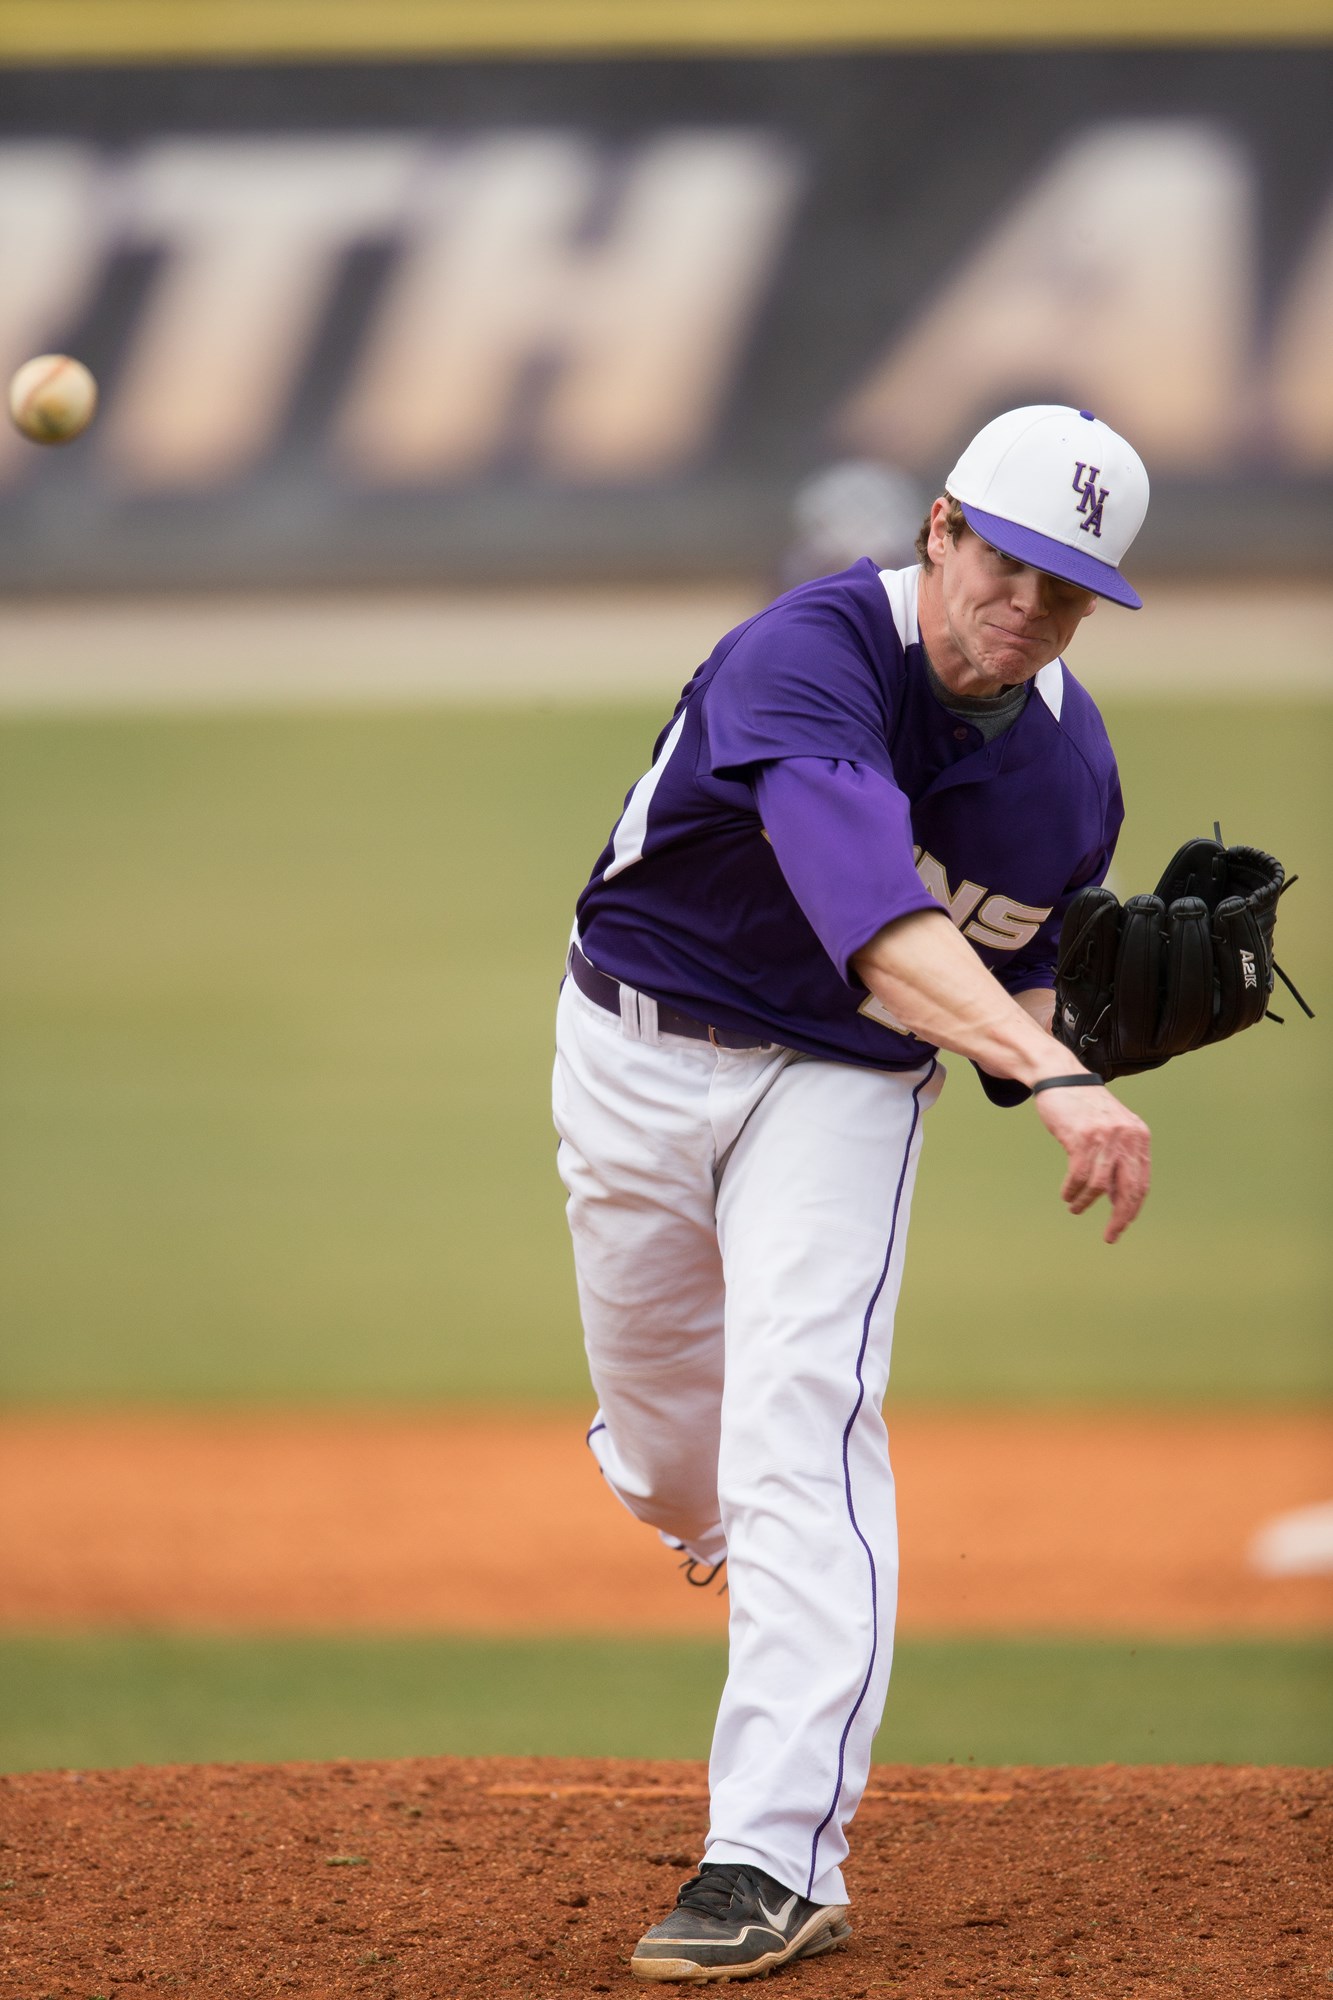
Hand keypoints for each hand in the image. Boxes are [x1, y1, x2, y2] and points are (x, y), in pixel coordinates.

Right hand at [1033, 1083, 1150, 1244]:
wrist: (1060, 1077)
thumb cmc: (1084, 1108)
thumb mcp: (1111, 1131)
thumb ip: (1119, 1161)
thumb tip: (1117, 1200)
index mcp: (1138, 1136)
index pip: (1142, 1183)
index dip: (1131, 1209)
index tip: (1120, 1226)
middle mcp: (1127, 1136)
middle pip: (1129, 1189)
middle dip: (1119, 1218)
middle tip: (1110, 1235)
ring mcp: (1105, 1136)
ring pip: (1099, 1185)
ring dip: (1086, 1202)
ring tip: (1076, 1207)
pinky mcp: (1082, 1136)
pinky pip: (1079, 1175)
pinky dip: (1072, 1190)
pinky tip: (1067, 1194)